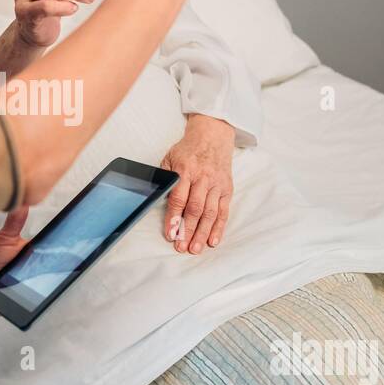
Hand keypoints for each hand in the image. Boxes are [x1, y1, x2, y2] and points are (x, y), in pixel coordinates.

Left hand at [161, 115, 234, 253]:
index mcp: (186, 170)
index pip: (179, 198)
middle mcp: (203, 178)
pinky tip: (213, 240)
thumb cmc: (188, 150)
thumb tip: (156, 200)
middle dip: (188, 230)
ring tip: (195, 249)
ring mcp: (216, 185)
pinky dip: (219, 227)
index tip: (170, 233)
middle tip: (181, 247)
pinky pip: (223, 211)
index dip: (174, 217)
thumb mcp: (170, 158)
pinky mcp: (227, 189)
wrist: (213, 136)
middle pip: (195, 209)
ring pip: (210, 213)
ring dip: (202, 233)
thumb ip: (165, 178)